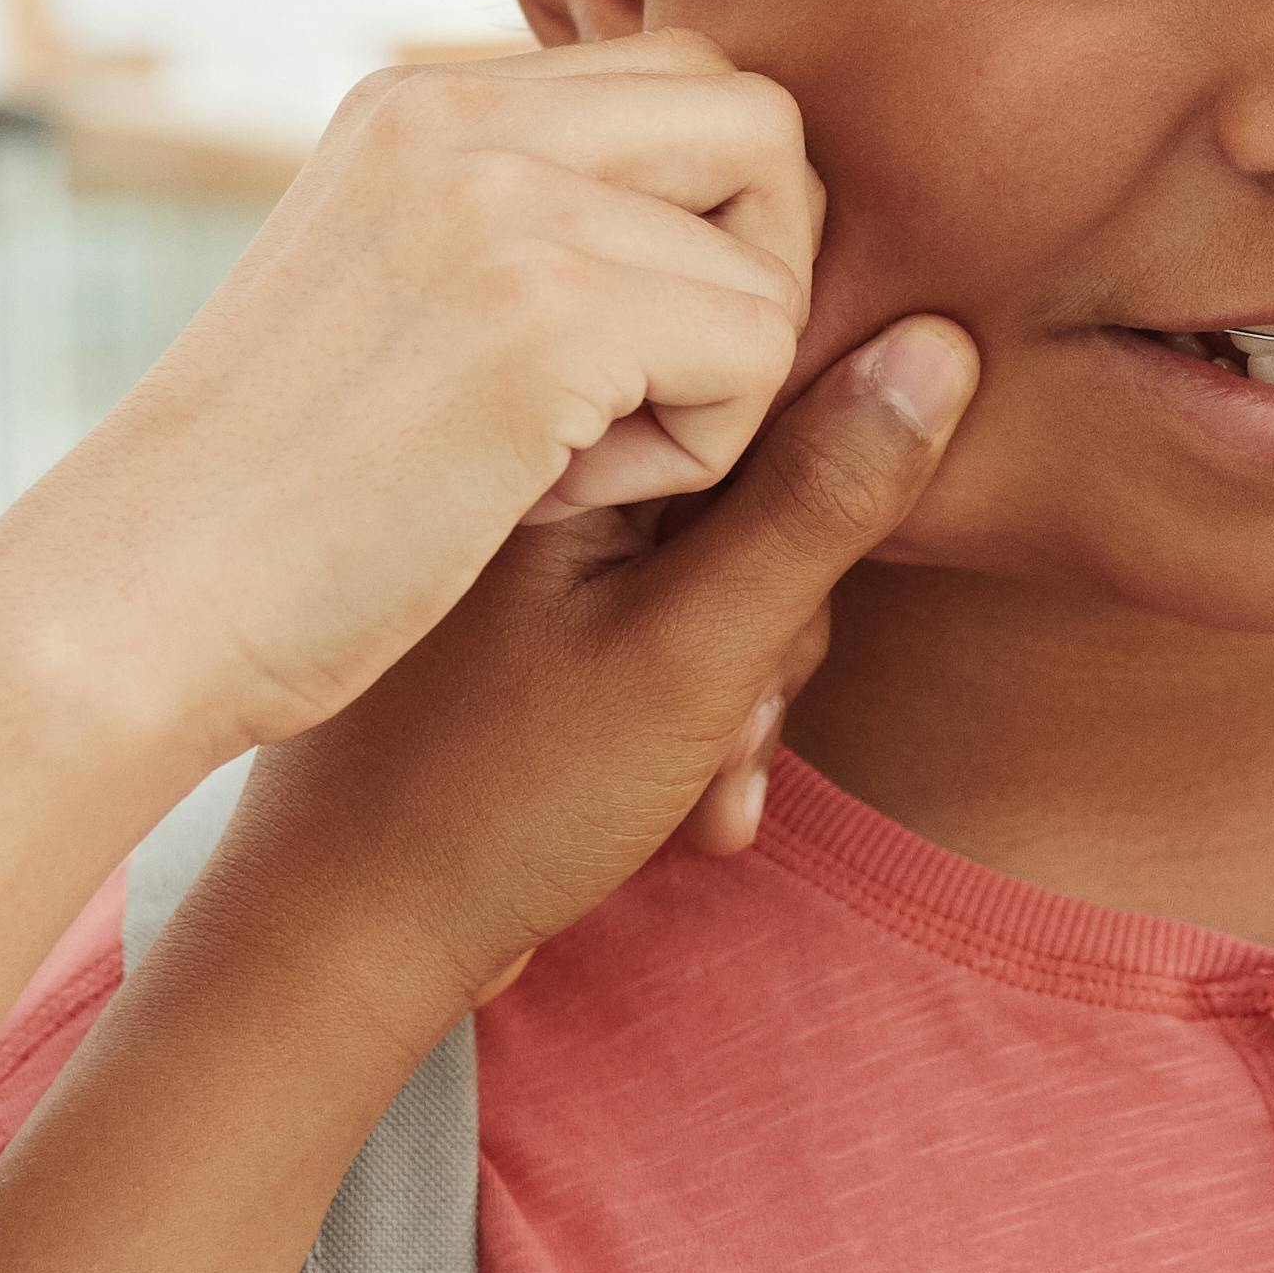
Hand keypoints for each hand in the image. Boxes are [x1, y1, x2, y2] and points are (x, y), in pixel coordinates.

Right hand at [9, 40, 825, 758]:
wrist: (129, 608)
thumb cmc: (266, 509)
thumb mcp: (380, 306)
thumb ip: (506, 230)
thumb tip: (689, 216)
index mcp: (421, 104)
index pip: (684, 86)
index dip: (708, 226)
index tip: (616, 356)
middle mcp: (461, 113)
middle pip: (759, 125)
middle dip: (757, 273)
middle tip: (641, 406)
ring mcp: (499, 200)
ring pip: (771, 253)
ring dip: (718, 381)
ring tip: (571, 462)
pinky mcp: (539, 311)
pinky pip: (755, 351)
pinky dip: (693, 453)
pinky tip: (553, 499)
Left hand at [195, 317, 976, 1010]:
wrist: (332, 932)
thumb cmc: (489, 800)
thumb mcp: (692, 654)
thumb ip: (818, 501)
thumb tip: (942, 340)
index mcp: (539, 395)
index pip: (757, 360)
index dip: (809, 496)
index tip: (767, 624)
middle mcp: (523, 427)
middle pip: (751, 453)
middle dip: (776, 599)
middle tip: (726, 714)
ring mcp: (519, 506)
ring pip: (723, 532)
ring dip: (744, 658)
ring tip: (695, 764)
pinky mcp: (521, 573)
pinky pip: (662, 581)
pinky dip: (691, 675)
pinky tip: (674, 778)